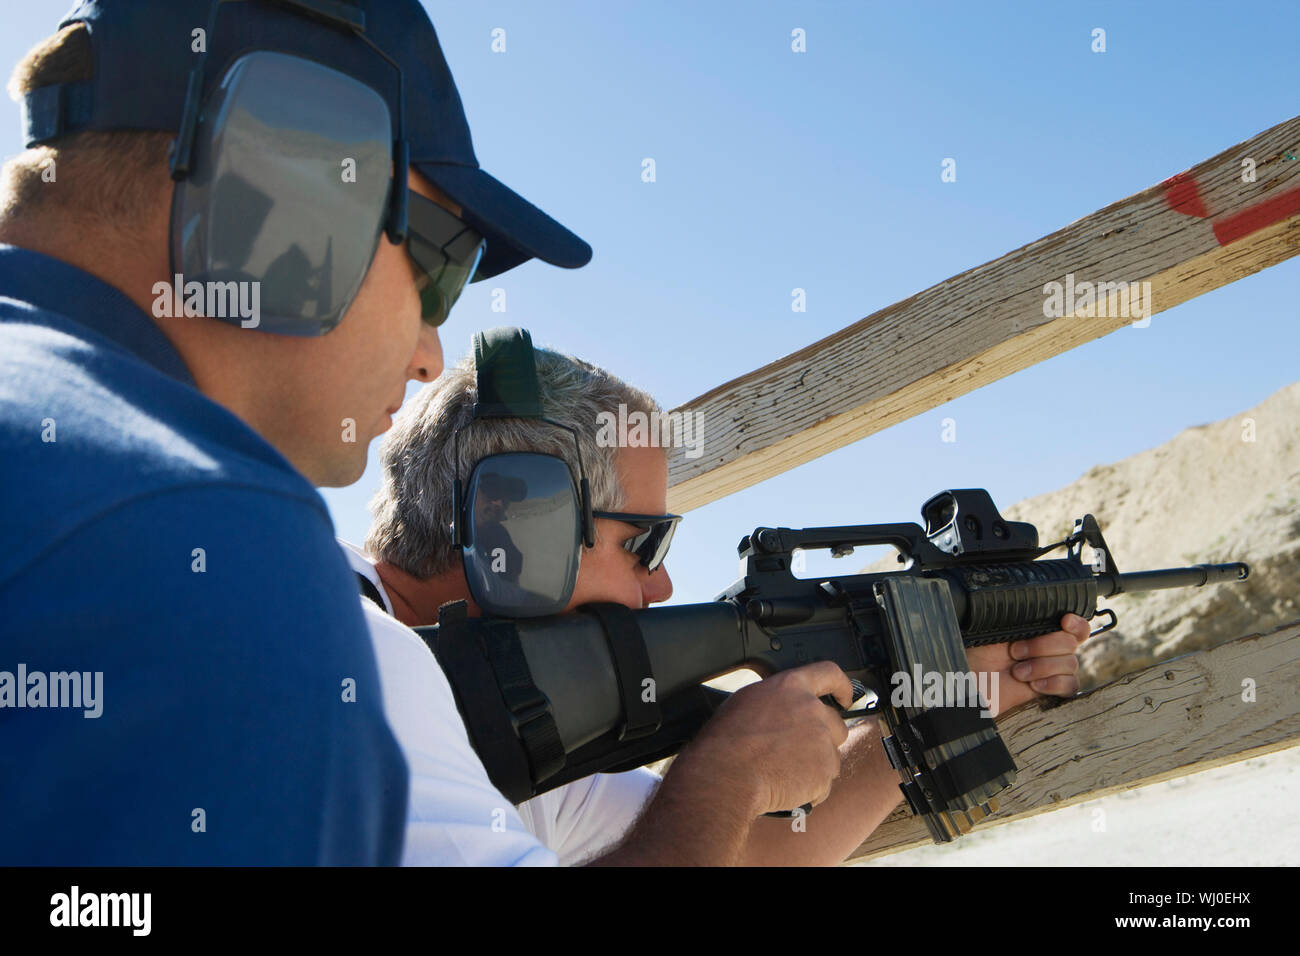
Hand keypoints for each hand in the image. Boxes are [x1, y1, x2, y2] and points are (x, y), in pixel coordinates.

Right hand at [679, 661, 851, 815]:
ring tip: (785, 771)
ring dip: (815, 763)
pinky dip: (810, 787)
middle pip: (836, 722)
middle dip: (823, 737)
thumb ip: (776, 699)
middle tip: (797, 750)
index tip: (846, 697)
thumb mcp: (747, 701)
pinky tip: (786, 786)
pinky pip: (824, 781)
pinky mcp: (825, 770)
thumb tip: (783, 707)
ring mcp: (822, 740)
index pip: (829, 673)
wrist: (727, 773)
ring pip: (830, 754)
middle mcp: (812, 710)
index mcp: (791, 686)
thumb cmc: (727, 739)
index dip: (842, 686)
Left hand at [965, 613, 1091, 716]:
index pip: (1074, 624)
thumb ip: (1025, 614)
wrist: (971, 680)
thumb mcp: (998, 624)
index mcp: (1040, 628)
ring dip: (1042, 667)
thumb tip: (1041, 605)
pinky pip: (1070, 685)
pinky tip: (1034, 684)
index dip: (1075, 623)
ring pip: (1070, 663)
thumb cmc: (978, 651)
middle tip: (1015, 652)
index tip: (1063, 621)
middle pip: (1071, 642)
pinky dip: (1053, 683)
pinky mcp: (1049, 688)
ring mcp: (1050, 667)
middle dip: (1042, 646)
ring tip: (1017, 672)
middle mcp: (1048, 646)